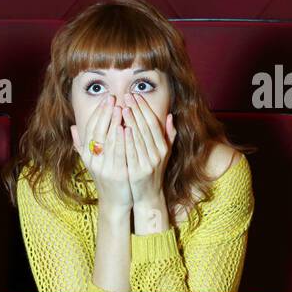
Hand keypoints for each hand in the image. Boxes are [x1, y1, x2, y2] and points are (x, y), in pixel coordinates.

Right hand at [71, 96, 131, 212]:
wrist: (115, 202)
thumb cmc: (106, 178)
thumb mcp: (92, 161)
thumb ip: (83, 144)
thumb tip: (73, 127)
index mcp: (87, 155)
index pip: (90, 129)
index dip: (98, 113)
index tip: (106, 99)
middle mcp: (93, 161)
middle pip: (98, 132)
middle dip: (106, 114)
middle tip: (113, 98)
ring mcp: (104, 168)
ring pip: (108, 141)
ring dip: (114, 123)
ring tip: (120, 108)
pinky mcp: (117, 175)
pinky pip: (119, 154)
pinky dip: (121, 141)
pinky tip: (126, 129)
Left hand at [120, 93, 176, 208]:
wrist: (148, 195)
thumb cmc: (153, 171)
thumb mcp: (164, 153)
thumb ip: (168, 135)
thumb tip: (169, 116)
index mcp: (163, 147)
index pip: (153, 123)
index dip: (144, 108)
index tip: (135, 96)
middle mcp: (158, 153)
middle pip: (146, 128)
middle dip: (136, 110)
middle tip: (126, 96)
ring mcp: (149, 163)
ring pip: (139, 138)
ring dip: (130, 121)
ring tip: (122, 108)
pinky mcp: (139, 172)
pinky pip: (132, 152)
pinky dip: (127, 140)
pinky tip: (121, 129)